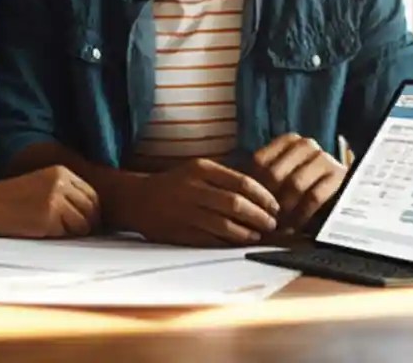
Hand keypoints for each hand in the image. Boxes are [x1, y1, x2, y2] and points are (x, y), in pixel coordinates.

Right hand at [0, 165, 100, 237]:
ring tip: (61, 232)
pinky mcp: (49, 218)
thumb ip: (65, 190)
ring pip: (83, 223)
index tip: (88, 221)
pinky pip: (67, 232)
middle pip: (92, 208)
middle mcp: (61, 183)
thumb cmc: (12, 198)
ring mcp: (56, 200)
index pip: (91, 193)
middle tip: (81, 232)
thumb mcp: (42, 183)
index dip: (93, 210)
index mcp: (61, 172)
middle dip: (90, 223)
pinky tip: (47, 232)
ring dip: (77, 232)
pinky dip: (61, 236)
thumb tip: (92, 212)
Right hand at [119, 158, 279, 246]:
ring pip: (225, 225)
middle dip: (259, 216)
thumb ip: (226, 179)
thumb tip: (262, 196)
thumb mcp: (198, 170)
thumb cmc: (176, 184)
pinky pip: (211, 239)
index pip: (242, 182)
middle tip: (272, 224)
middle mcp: (193, 188)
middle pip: (236, 204)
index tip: (275, 206)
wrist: (137, 199)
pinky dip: (229, 242)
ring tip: (258, 234)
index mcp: (201, 169)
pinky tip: (239, 242)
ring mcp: (185, 211)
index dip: (263, 196)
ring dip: (247, 232)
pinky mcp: (179, 232)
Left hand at [252, 134, 346, 233]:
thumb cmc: (303, 189)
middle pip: (275, 173)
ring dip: (284, 209)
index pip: (260, 161)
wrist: (341, 195)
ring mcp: (324, 158)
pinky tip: (294, 227)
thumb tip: (237, 195)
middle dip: (268, 200)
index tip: (251, 205)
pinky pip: (314, 197)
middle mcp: (306, 145)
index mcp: (289, 141)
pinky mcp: (339, 176)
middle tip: (263, 219)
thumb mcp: (282, 179)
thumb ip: (262, 181)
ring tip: (278, 225)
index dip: (253, 186)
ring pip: (295, 184)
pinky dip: (301, 215)